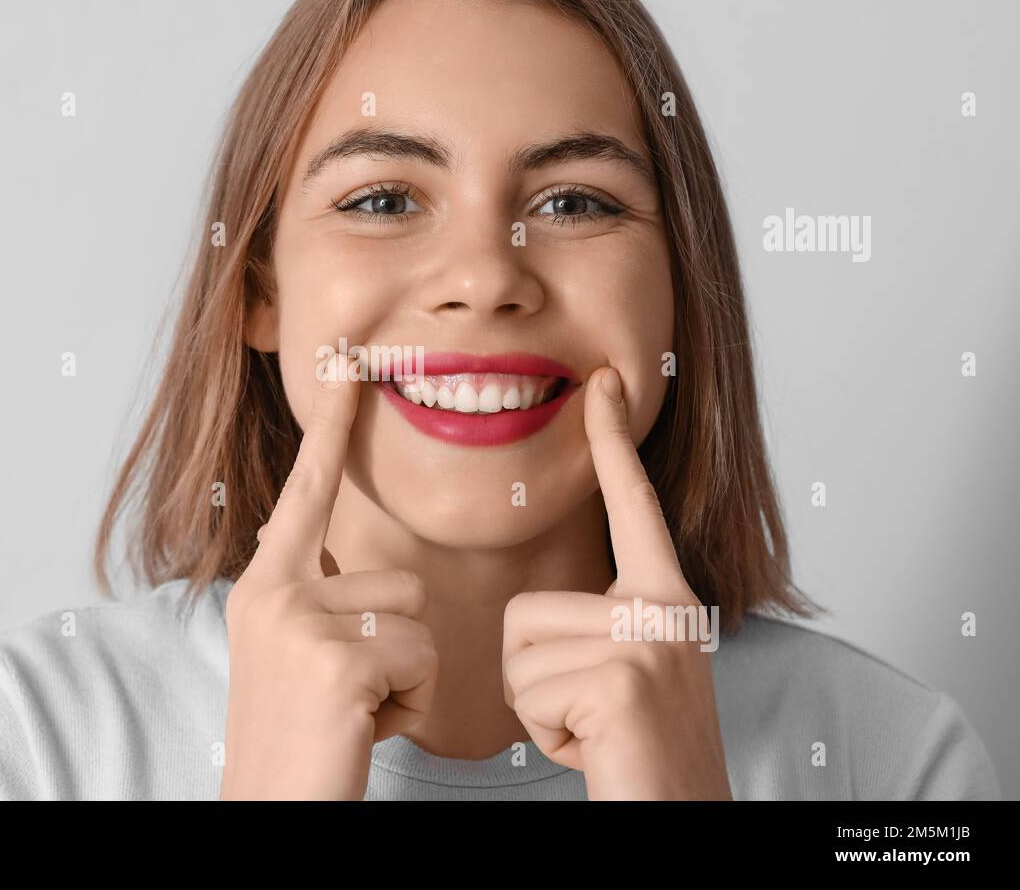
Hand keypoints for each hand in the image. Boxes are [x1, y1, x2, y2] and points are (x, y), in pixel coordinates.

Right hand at [220, 353, 438, 799]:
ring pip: (416, 620)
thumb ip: (314, 596)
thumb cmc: (299, 740)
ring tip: (355, 713)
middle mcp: (272, 592)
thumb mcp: (289, 653)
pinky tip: (364, 728)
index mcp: (264, 584)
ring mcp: (300, 623)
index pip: (308, 491)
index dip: (332, 429)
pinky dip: (409, 705)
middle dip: (398, 647)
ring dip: (406, 677)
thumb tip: (336, 553)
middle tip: (350, 699)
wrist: (271, 811)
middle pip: (397, 579)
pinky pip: (421, 659)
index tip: (348, 364)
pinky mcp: (334, 660)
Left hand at [501, 366, 732, 799]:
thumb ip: (599, 624)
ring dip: (540, 708)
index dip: (614, 440)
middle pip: (525, 612)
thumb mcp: (627, 671)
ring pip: (518, 653)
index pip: (632, 506)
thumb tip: (542, 608)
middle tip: (592, 716)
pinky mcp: (624, 675)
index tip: (605, 379)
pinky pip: (527, 692)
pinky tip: (597, 748)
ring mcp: (648, 638)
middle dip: (533, 679)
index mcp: (667, 598)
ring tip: (596, 731)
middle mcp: (666, 607)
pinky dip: (548, 735)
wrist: (678, 817)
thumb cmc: (641, 753)